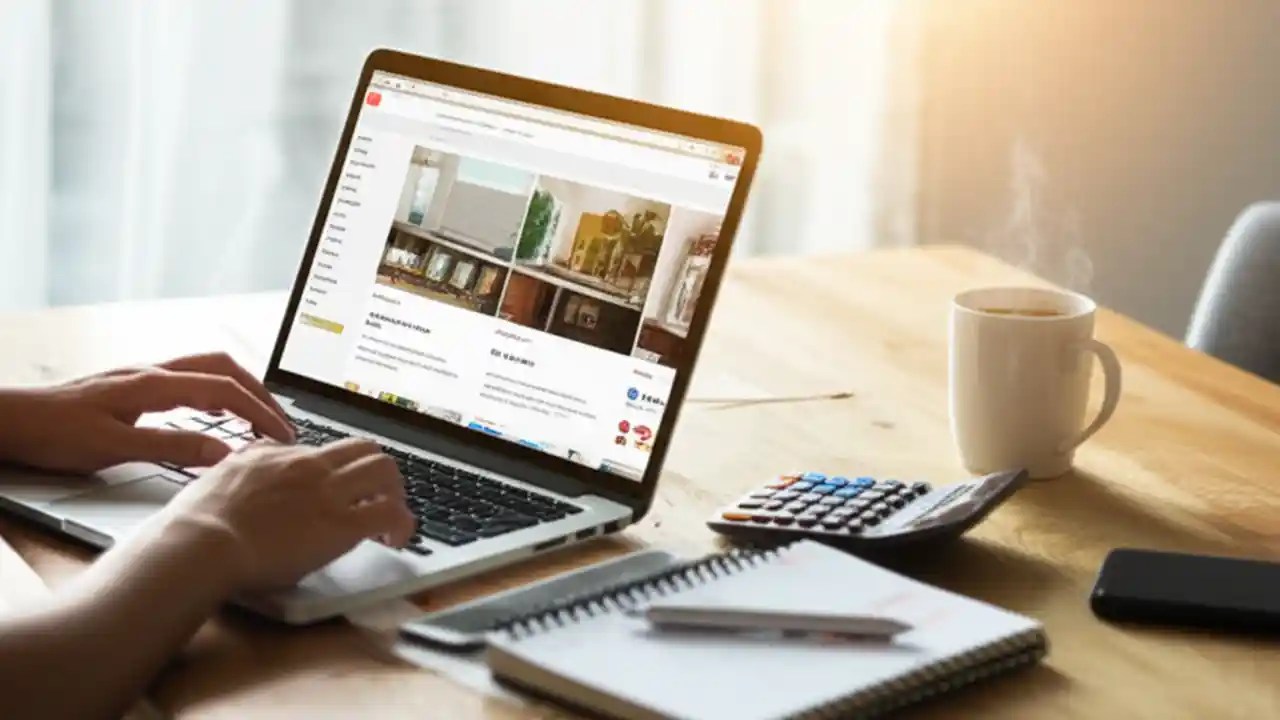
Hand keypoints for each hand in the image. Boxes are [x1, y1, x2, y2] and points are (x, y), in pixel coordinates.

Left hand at [0, 352, 294, 472]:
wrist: (11, 420)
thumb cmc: (55, 433)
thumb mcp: (114, 448)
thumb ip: (172, 448)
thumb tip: (224, 452)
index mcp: (154, 384)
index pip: (224, 390)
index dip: (259, 412)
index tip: (282, 436)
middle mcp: (153, 373)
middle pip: (224, 368)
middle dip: (259, 393)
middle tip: (281, 424)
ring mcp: (144, 376)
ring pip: (208, 369)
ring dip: (240, 388)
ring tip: (259, 416)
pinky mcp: (135, 387)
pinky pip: (191, 379)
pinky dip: (218, 392)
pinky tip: (217, 413)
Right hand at [160, 439, 414, 592]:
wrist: (201, 542)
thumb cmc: (199, 520)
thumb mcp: (221, 474)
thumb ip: (245, 464)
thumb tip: (254, 461)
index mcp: (280, 454)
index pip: (327, 450)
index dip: (340, 471)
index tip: (341, 491)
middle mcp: (311, 466)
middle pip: (365, 449)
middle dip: (377, 474)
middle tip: (375, 500)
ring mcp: (329, 492)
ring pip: (386, 471)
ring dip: (395, 494)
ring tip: (389, 521)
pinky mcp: (342, 525)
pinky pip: (390, 513)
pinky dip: (402, 524)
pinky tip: (395, 541)